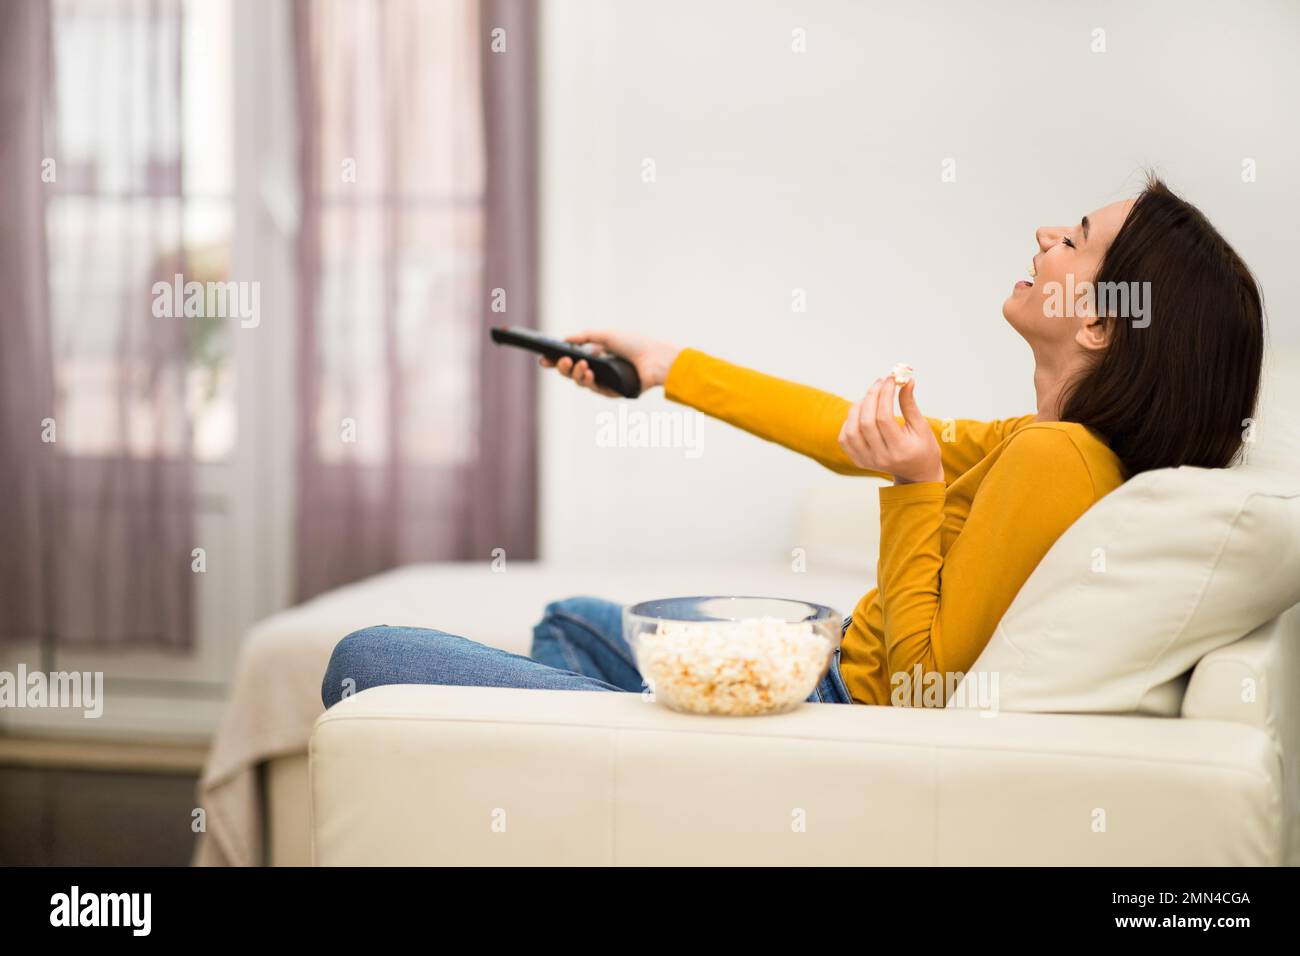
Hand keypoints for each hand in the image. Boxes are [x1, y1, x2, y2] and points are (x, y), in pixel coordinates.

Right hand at [540, 329, 681, 397]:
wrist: (656, 359)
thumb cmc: (635, 345)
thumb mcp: (606, 335)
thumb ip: (585, 337)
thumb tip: (564, 339)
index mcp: (597, 354)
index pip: (572, 358)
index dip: (557, 360)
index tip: (543, 359)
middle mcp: (599, 369)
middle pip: (573, 372)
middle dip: (563, 367)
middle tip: (561, 360)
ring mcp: (605, 381)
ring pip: (581, 382)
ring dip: (576, 373)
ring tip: (580, 364)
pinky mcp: (613, 392)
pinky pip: (595, 389)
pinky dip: (588, 381)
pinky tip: (588, 372)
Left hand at [838, 374, 943, 483]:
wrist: (916, 475)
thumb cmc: (923, 448)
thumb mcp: (922, 427)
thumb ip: (910, 405)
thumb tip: (905, 380)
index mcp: (901, 450)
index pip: (884, 418)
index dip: (885, 395)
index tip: (890, 379)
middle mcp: (881, 458)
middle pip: (866, 422)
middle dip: (871, 397)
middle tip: (879, 382)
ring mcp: (867, 461)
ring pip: (852, 430)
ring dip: (857, 408)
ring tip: (870, 397)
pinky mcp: (858, 461)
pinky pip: (845, 439)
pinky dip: (849, 421)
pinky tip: (862, 412)